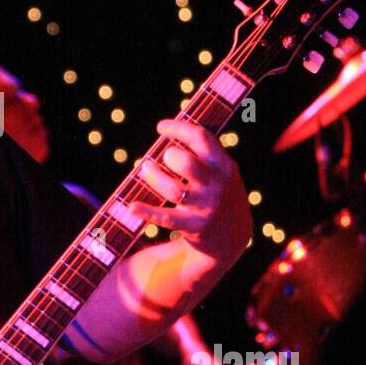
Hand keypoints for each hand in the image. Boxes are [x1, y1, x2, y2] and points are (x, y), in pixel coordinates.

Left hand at [128, 118, 251, 263]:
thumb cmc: (218, 194)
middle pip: (187, 163)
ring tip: (145, 170)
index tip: (160, 127)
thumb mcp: (222, 172)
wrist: (233, 237)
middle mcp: (216, 185)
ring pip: (173, 190)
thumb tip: (168, 129)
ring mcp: (205, 207)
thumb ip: (204, 153)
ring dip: (154, 177)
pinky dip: (148, 212)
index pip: (201, 138)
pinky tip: (132, 206)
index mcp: (223, 166)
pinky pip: (167, 218)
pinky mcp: (194, 227)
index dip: (178, 128)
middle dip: (170, 156)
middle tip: (164, 156)